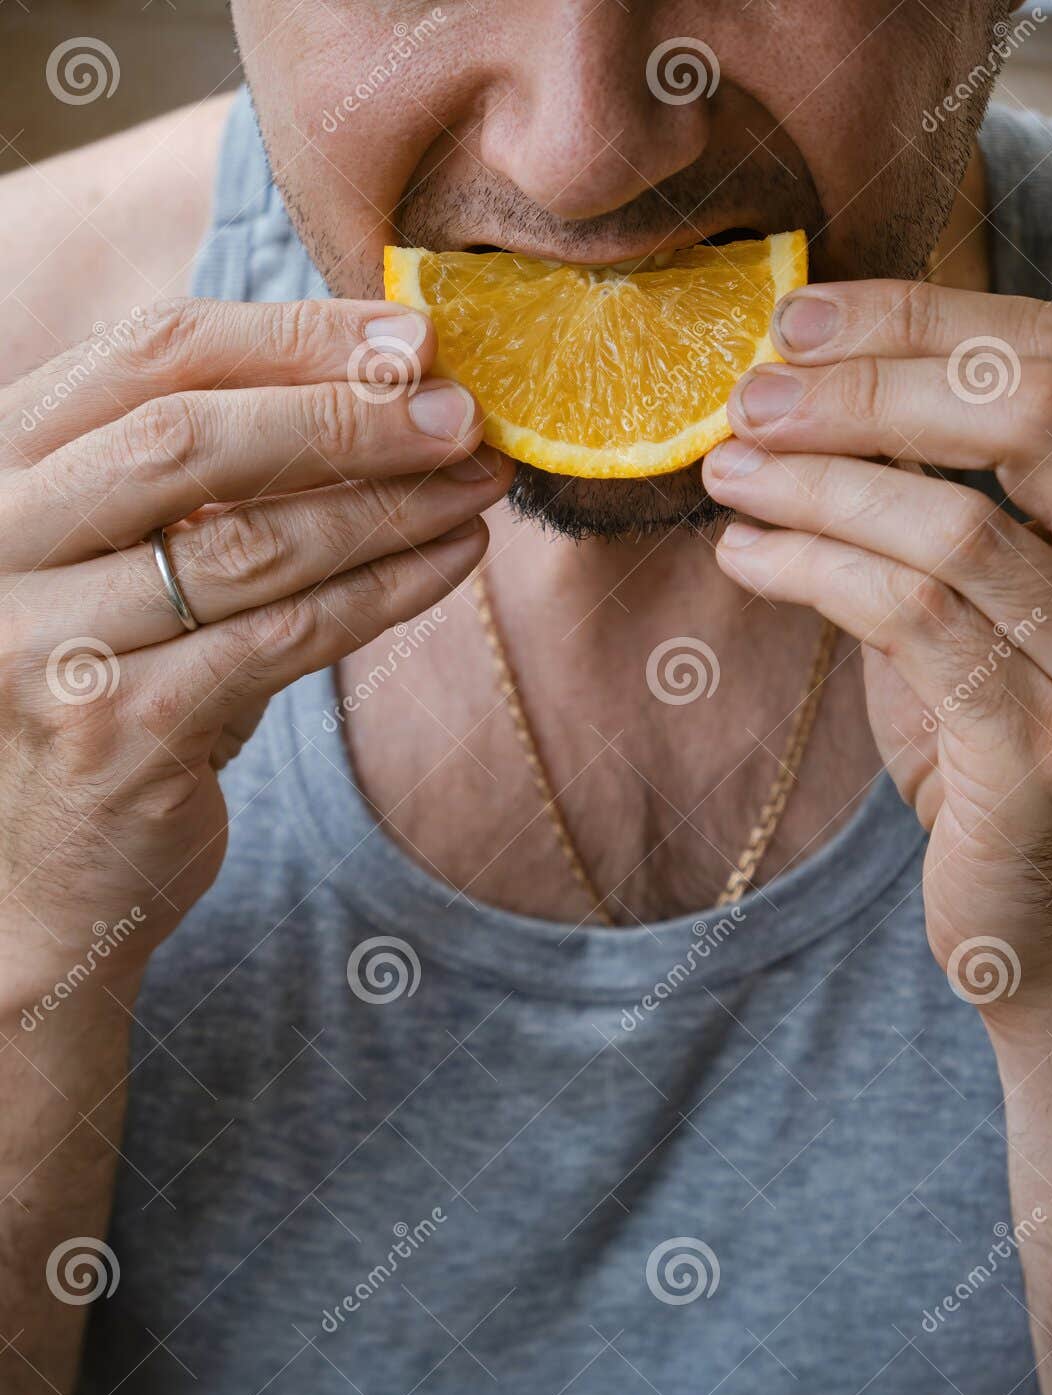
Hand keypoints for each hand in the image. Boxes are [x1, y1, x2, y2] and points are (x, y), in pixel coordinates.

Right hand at [0, 297, 510, 1003]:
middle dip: (348, 417)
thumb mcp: (122, 563)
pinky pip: (282, 639)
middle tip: (462, 413)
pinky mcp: (120, 730)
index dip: (291, 336)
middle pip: (192, 439)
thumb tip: (383, 387)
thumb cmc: (105, 693)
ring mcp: (48, 641)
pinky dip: (382, 594)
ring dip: (387, 507)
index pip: (148, 356)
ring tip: (479, 484)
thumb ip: (201, 480)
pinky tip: (451, 562)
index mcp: (2, 467)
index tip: (407, 336)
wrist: (39, 877)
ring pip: (250, 545)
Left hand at [704, 279, 1051, 1026]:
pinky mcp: (1038, 749)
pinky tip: (747, 557)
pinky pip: (917, 623)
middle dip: (873, 385)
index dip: (928, 321)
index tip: (803, 322)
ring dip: (817, 485)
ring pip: (954, 526)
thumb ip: (919, 530)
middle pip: (1033, 413)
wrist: (1034, 925)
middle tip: (750, 396)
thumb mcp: (958, 622)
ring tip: (725, 474)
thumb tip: (804, 428)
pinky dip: (817, 571)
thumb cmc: (986, 762)